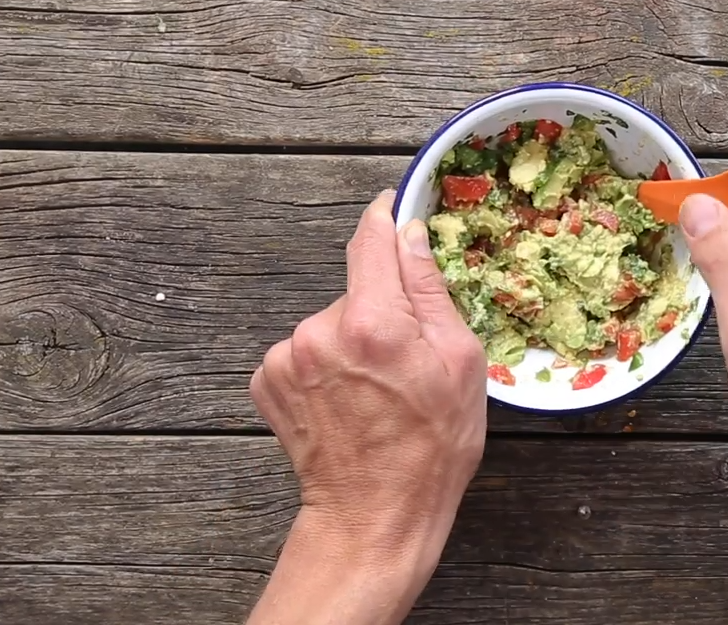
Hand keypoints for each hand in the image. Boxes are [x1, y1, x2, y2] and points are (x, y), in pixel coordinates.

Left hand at [248, 191, 486, 624]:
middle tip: (407, 359)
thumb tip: (411, 233)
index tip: (395, 210)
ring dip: (350, 342)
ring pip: (329, 323)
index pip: (371, 238)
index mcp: (373, 321)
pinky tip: (345, 403)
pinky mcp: (267, 381)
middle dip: (380, 311)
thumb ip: (430, 290)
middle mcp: (319, 330)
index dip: (386, 218)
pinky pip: (302, 352)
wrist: (372, 516)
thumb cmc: (431, 448)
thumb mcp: (460, 363)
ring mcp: (286, 357)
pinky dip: (323, 367)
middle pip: (356, 290)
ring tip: (375, 391)